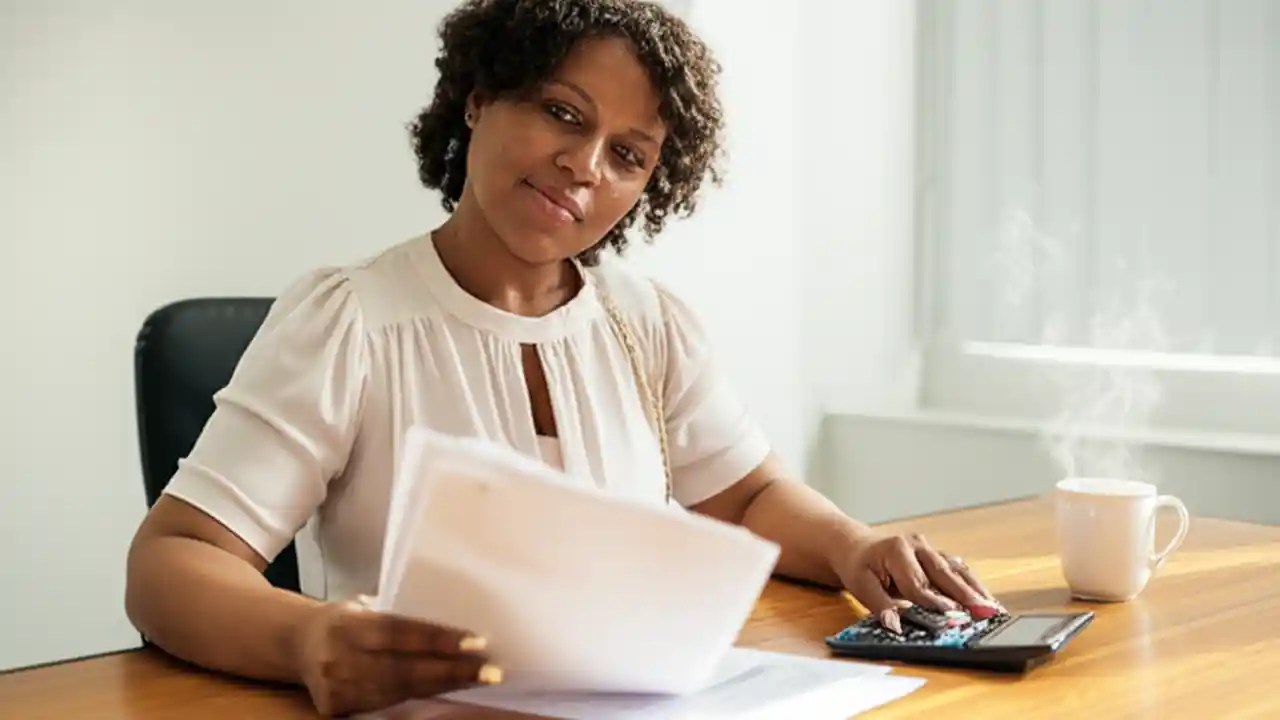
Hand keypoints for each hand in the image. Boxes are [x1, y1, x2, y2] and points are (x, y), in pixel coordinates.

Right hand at [295, 596, 499, 716]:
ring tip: (477, 680)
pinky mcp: (335, 709)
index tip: (476, 642)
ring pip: (398, 692)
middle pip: (404, 669)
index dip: (439, 640)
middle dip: (451, 671)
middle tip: (490, 670)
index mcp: (348, 625)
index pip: (401, 633)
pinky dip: (417, 702)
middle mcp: (339, 658)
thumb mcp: (363, 608)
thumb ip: (396, 618)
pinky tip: (445, 695)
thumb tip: (451, 626)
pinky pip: (384, 708)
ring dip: (442, 688)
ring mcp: (336, 688)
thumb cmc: (344, 620)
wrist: (296, 643)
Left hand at [833, 532, 1002, 632]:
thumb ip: (880, 605)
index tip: (951, 615)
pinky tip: (987, 600)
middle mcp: (918, 546)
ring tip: (994, 608)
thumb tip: (895, 625)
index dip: (934, 601)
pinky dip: (974, 586)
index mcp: (896, 550)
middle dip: (965, 595)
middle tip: (984, 612)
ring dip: (976, 590)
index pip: (917, 582)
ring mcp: (931, 549)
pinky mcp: (939, 556)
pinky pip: (959, 571)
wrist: (858, 547)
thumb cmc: (859, 567)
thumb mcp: (860, 586)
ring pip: (957, 570)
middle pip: (944, 573)